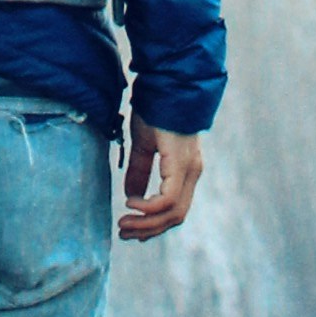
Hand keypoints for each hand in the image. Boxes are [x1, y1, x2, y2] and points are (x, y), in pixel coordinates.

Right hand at [118, 118, 203, 242]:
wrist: (166, 84)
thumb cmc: (155, 110)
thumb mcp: (144, 145)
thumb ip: (140, 171)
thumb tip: (131, 197)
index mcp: (185, 170)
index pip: (175, 209)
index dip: (154, 224)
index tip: (132, 229)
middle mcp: (192, 173)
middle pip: (175, 217)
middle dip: (148, 230)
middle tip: (124, 232)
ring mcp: (189, 170)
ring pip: (172, 212)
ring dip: (147, 223)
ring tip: (124, 224)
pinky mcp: (181, 164)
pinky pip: (167, 198)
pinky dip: (149, 207)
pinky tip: (131, 203)